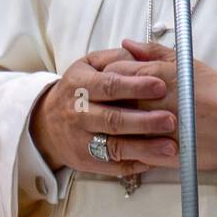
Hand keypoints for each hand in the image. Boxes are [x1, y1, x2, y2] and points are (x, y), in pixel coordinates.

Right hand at [29, 47, 177, 177]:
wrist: (46, 124)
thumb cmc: (78, 89)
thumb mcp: (89, 65)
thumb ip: (116, 58)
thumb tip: (139, 50)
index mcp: (79, 85)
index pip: (108, 86)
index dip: (135, 86)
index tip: (161, 85)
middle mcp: (77, 114)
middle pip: (112, 119)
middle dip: (144, 121)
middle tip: (171, 119)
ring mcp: (80, 141)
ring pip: (114, 147)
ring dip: (144, 148)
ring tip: (170, 147)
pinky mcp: (85, 162)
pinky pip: (112, 166)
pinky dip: (135, 164)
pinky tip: (155, 160)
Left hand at [100, 39, 216, 172]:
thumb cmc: (214, 93)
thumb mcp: (186, 64)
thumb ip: (153, 52)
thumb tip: (127, 44)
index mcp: (154, 76)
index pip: (113, 71)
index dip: (112, 74)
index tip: (119, 78)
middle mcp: (147, 101)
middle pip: (109, 97)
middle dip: (111, 97)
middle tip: (123, 99)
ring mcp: (148, 128)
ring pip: (115, 124)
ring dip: (118, 121)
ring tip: (129, 119)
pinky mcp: (153, 151)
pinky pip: (128, 146)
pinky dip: (129, 141)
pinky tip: (137, 138)